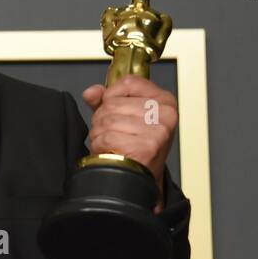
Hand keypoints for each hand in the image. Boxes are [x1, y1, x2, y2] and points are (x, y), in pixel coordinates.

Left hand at [82, 76, 177, 213]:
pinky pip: (108, 137)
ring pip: (107, 120)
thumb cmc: (135, 145)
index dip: (111, 95)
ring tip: (112, 144)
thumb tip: (91, 92)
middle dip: (102, 120)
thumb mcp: (125, 116)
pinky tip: (112, 151)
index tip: (114, 108)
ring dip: (100, 134)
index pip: (128, 81)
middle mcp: (166, 114)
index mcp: (164, 100)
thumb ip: (105, 100)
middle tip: (112, 133)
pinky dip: (101, 146)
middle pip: (113, 103)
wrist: (142, 177)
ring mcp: (158, 130)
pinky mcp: (147, 147)